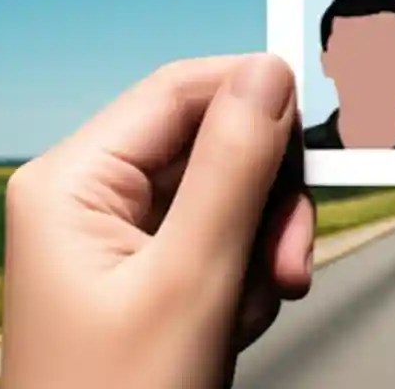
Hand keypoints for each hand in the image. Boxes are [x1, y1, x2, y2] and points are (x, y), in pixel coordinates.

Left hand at [2, 55, 313, 387]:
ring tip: (247, 307)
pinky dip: (244, 277)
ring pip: (228, 196)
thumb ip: (233, 168)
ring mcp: (118, 238)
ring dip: (259, 248)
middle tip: (289, 256)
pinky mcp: (146, 273)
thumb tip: (268, 73)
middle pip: (214, 144)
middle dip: (265, 201)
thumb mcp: (189, 280)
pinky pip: (220, 241)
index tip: (322, 122)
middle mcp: (90, 198)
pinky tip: (231, 322)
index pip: (181, 90)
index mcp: (72, 182)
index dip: (257, 95)